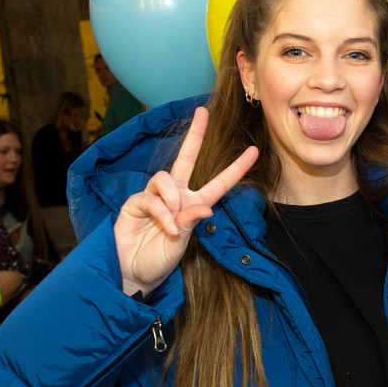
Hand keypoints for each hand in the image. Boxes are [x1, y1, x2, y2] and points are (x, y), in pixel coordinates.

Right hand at [114, 107, 257, 296]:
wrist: (133, 274)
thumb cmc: (160, 260)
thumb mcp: (182, 244)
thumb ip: (190, 223)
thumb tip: (204, 207)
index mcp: (194, 205)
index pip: (219, 183)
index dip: (236, 168)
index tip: (254, 151)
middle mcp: (175, 196)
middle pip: (186, 158)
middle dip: (195, 134)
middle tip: (203, 112)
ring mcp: (154, 197)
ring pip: (165, 177)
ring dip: (171, 198)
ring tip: (171, 222)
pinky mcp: (135, 203)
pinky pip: (151, 198)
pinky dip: (160, 212)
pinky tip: (165, 227)